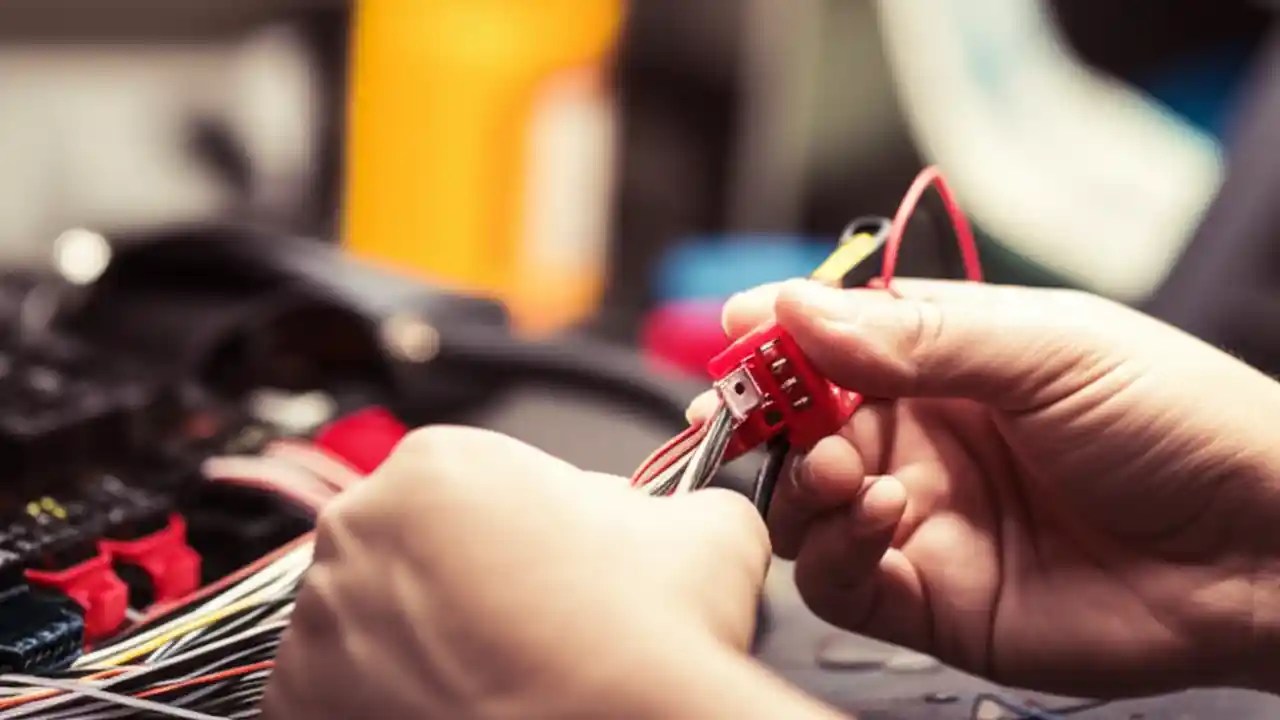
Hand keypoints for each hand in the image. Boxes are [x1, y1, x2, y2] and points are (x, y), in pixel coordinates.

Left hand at [262, 427, 837, 719]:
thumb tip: (680, 510)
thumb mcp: (704, 527)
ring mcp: (321, 625)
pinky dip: (385, 705)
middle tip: (525, 630)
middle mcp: (358, 532)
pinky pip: (340, 697)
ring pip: (371, 624)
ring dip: (418, 644)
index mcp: (438, 465)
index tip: (547, 570)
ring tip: (498, 680)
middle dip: (460, 584)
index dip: (520, 531)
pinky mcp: (300, 707)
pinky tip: (458, 710)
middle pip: (409, 551)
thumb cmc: (651, 637)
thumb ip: (679, 499)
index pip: (470, 487)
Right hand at [694, 278, 1279, 696]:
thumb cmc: (1179, 423)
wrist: (1262, 551)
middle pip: (799, 424)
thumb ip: (914, 336)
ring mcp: (919, 519)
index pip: (830, 338)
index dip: (779, 333)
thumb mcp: (1048, 350)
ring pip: (801, 505)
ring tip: (840, 468)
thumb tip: (794, 304)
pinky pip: (839, 579)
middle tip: (762, 410)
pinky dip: (834, 550)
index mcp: (943, 358)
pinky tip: (880, 518)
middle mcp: (919, 437)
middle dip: (769, 415)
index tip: (742, 329)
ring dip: (798, 484)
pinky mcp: (928, 599)